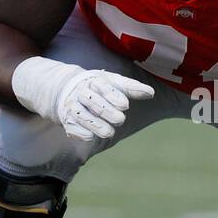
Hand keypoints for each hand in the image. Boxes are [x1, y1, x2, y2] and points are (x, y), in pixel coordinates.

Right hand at [12, 56, 154, 141]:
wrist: (66, 90)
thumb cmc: (97, 87)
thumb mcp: (113, 83)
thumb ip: (131, 88)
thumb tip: (151, 93)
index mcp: (94, 81)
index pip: (103, 87)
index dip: (113, 96)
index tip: (125, 105)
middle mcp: (81, 92)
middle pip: (93, 102)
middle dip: (106, 111)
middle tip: (120, 119)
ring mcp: (73, 106)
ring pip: (82, 116)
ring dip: (95, 125)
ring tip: (109, 132)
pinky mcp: (67, 120)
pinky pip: (73, 127)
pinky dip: (81, 132)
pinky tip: (91, 136)